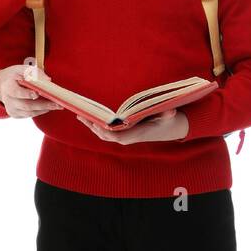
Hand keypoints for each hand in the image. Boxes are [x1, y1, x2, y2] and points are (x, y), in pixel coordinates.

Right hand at [0, 64, 56, 117]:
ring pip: (29, 112)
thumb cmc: (16, 75)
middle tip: (56, 103)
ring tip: (57, 105)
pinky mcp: (15, 114)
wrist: (4, 84)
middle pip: (26, 105)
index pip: (16, 92)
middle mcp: (7, 100)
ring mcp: (11, 109)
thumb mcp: (22, 69)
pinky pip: (30, 115)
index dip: (26, 94)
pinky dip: (40, 111)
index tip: (37, 93)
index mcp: (7, 86)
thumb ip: (35, 72)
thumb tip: (48, 80)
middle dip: (43, 105)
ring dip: (44, 109)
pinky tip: (49, 107)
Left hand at [74, 108, 188, 142]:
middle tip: (80, 114)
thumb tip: (170, 112)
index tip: (94, 123)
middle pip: (104, 135)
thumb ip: (167, 114)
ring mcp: (122, 137)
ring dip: (91, 125)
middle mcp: (125, 138)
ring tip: (80, 114)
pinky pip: (104, 131)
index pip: (114, 136)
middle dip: (92, 125)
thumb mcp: (168, 116)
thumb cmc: (166, 120)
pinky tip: (89, 117)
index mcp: (133, 135)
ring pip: (102, 134)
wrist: (168, 128)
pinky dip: (96, 125)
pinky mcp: (120, 134)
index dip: (104, 130)